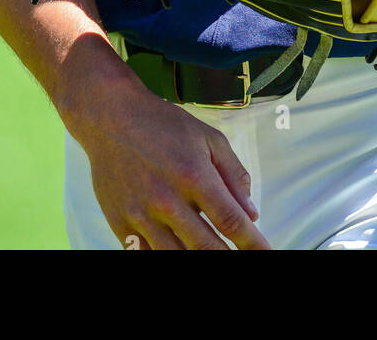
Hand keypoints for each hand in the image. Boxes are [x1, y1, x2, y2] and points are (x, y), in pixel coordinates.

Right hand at [57, 41, 271, 250]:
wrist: (110, 117)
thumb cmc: (163, 124)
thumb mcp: (207, 137)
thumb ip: (233, 174)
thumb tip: (251, 213)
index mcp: (194, 175)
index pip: (231, 221)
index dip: (253, 244)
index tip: (266, 253)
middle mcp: (167, 200)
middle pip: (207, 247)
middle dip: (228, 257)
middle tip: (241, 260)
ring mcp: (141, 215)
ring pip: (176, 256)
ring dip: (197, 257)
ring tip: (212, 251)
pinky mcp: (120, 224)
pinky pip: (145, 254)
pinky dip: (164, 255)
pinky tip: (177, 249)